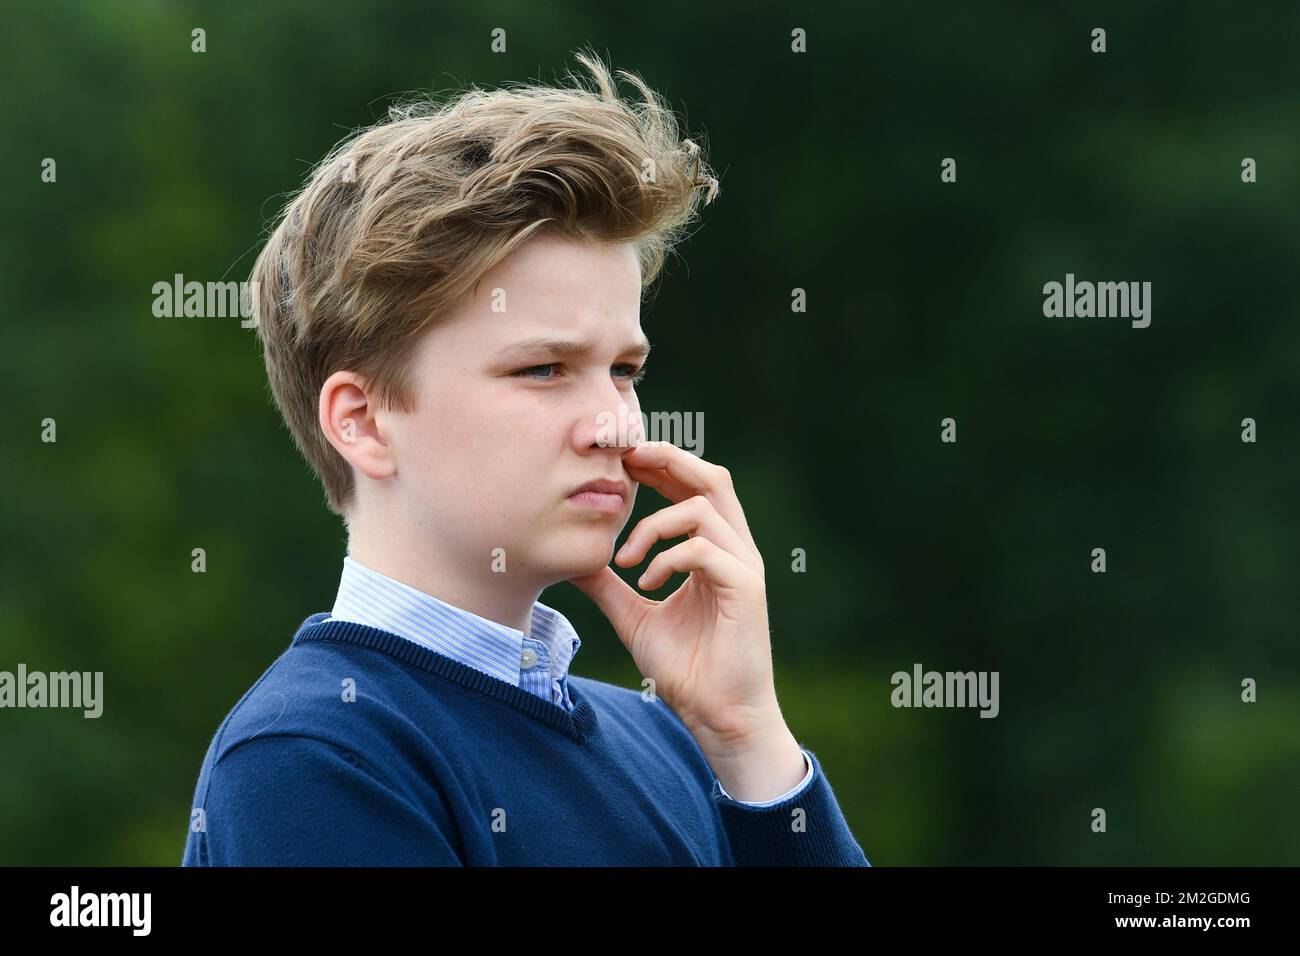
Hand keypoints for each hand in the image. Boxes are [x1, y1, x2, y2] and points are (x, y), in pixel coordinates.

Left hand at [568, 441, 799, 791]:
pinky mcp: (747, 589)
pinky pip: (705, 550)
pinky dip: (668, 558)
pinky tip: (645, 583)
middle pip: (711, 478)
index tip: (618, 462)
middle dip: (666, 459)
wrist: (717, 716)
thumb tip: (573, 559)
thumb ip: (607, 585)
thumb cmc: (686, 668)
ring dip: (654, 524)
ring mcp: (744, 567)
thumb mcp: (632, 616)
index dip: (658, 465)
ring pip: (704, 508)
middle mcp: (734, 550)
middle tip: (623, 461)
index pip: (691, 487)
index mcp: (713, 549)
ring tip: (624, 558)